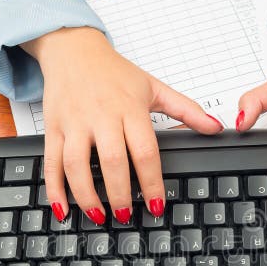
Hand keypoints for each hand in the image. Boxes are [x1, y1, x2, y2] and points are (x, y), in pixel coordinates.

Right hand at [22, 27, 222, 224]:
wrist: (73, 49)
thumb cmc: (113, 72)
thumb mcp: (154, 87)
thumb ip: (186, 111)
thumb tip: (215, 127)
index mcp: (129, 108)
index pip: (145, 151)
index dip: (152, 182)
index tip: (157, 205)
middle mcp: (101, 116)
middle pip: (112, 161)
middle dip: (120, 194)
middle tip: (127, 216)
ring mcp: (74, 123)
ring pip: (77, 165)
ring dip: (87, 196)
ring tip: (100, 216)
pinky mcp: (53, 128)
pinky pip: (51, 162)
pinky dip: (54, 189)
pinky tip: (63, 209)